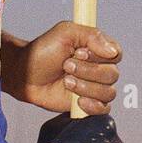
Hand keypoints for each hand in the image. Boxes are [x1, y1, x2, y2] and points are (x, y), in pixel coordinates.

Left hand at [2, 21, 121, 114]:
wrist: (25, 74)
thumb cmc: (44, 51)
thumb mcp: (65, 33)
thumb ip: (91, 35)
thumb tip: (112, 52)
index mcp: (97, 48)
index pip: (116, 54)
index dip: (99, 56)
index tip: (80, 52)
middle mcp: (99, 68)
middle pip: (112, 74)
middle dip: (87, 71)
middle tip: (66, 66)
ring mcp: (94, 87)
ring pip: (108, 92)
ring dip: (85, 87)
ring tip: (66, 81)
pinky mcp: (88, 104)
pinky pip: (103, 109)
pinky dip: (92, 105)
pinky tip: (77, 100)